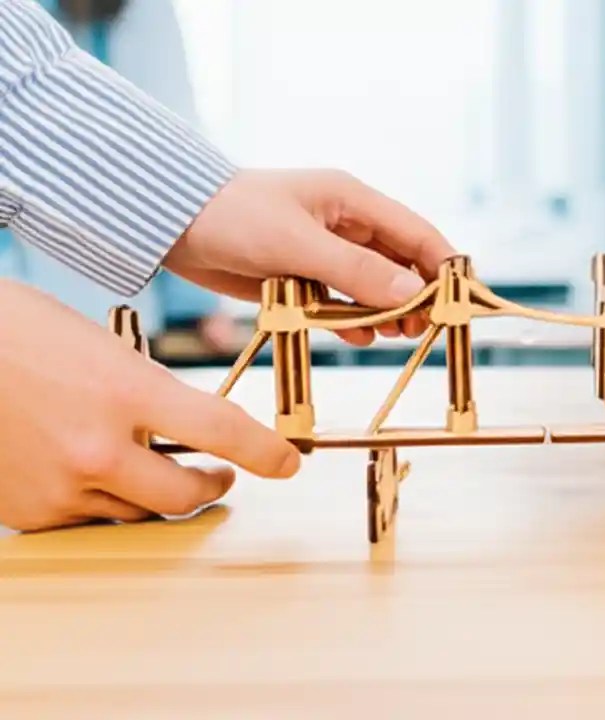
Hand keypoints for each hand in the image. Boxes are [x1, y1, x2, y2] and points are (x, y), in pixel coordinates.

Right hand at [0, 280, 298, 532]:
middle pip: (185, 493)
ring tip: (144, 460)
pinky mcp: (28, 511)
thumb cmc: (12, 331)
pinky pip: (86, 519)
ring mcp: (60, 486)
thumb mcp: (99, 346)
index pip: (222, 430)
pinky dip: (97, 499)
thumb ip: (145, 389)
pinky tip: (83, 466)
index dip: (266, 452)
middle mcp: (97, 448)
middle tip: (218, 474)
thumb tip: (182, 423)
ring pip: (137, 510)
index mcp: (125, 391)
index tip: (286, 463)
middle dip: (210, 485)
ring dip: (151, 491)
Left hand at [165, 169, 456, 345]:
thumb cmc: (231, 216)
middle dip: (415, 295)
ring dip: (384, 311)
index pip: (417, 233)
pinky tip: (356, 335)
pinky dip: (351, 319)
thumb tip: (411, 293)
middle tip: (421, 328)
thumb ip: (355, 270)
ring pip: (372, 285)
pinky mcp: (301, 275)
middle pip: (400, 263)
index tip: (462, 299)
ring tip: (390, 334)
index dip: (443, 266)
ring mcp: (323, 251)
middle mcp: (344, 224)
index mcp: (352, 200)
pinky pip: (340, 301)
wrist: (169, 224)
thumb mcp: (297, 243)